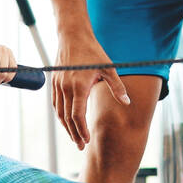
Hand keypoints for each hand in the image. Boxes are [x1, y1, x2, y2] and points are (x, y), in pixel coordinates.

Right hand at [53, 33, 128, 149]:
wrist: (73, 36)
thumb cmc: (93, 52)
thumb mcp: (108, 69)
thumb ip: (117, 87)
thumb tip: (127, 102)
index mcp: (79, 86)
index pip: (77, 115)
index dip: (81, 130)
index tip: (86, 140)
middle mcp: (65, 88)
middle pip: (67, 118)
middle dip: (74, 134)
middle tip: (81, 146)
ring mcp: (58, 86)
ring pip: (59, 113)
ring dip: (66, 127)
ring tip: (74, 137)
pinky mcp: (54, 83)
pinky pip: (56, 104)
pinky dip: (61, 116)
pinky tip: (67, 122)